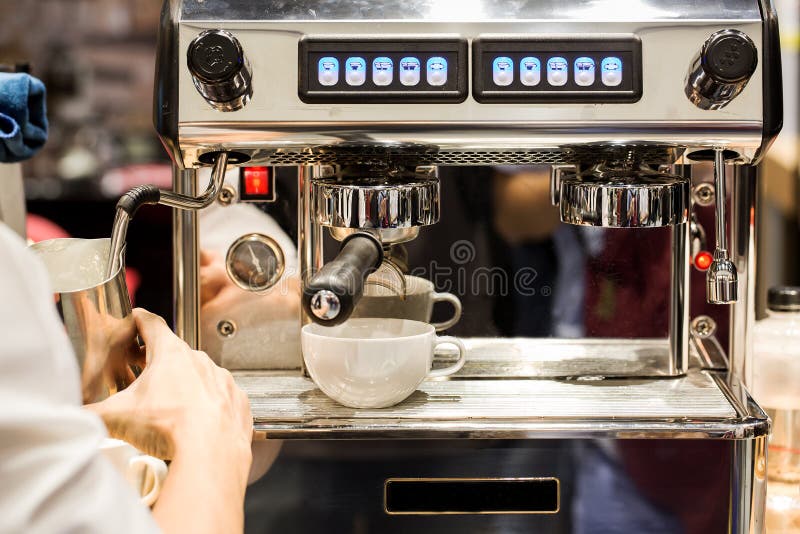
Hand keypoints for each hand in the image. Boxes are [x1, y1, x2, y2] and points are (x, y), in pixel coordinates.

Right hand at [87, 308, 252, 466]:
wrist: (212, 451)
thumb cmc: (169, 427)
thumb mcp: (117, 417)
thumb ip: (89, 413)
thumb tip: (73, 417)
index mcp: (171, 353)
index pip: (152, 324)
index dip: (139, 320)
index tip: (135, 318)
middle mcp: (200, 361)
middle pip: (174, 352)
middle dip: (157, 362)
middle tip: (141, 375)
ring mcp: (222, 380)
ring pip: (200, 376)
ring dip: (184, 386)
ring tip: (168, 408)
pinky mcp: (237, 401)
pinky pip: (220, 398)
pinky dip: (208, 406)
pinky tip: (196, 423)